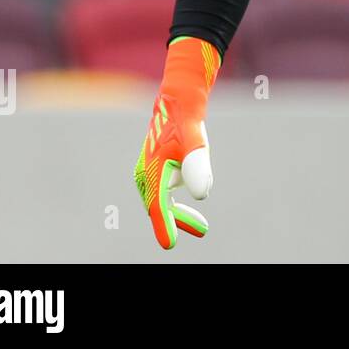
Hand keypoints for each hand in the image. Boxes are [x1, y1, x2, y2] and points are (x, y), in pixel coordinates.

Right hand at [134, 36, 220, 249]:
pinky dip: (174, 205)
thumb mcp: (196, 140)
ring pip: (162, 202)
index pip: (158, 205)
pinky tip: (187, 210)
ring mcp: (149, 173)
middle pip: (160, 206)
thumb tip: (202, 195)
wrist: (178, 102)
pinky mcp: (155, 171)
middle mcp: (146, 174)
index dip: (164, 226)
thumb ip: (198, 164)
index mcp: (152, 170)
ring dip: (177, 215)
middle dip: (177, 222)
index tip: (171, 245)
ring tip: (201, 228)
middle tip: (203, 231)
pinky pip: (163, 194)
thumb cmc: (187, 122)